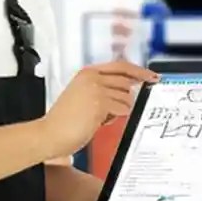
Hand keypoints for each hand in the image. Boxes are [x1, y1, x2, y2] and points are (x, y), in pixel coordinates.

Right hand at [39, 60, 157, 159]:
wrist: (50, 134)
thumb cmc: (64, 121)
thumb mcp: (84, 97)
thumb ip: (102, 90)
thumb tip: (126, 91)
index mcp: (87, 73)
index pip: (120, 66)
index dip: (138, 70)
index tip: (151, 75)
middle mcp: (92, 77)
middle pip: (127, 81)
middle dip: (130, 94)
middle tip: (130, 101)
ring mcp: (97, 88)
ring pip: (126, 96)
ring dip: (119, 110)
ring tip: (100, 117)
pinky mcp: (100, 103)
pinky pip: (122, 109)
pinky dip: (115, 117)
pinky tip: (99, 122)